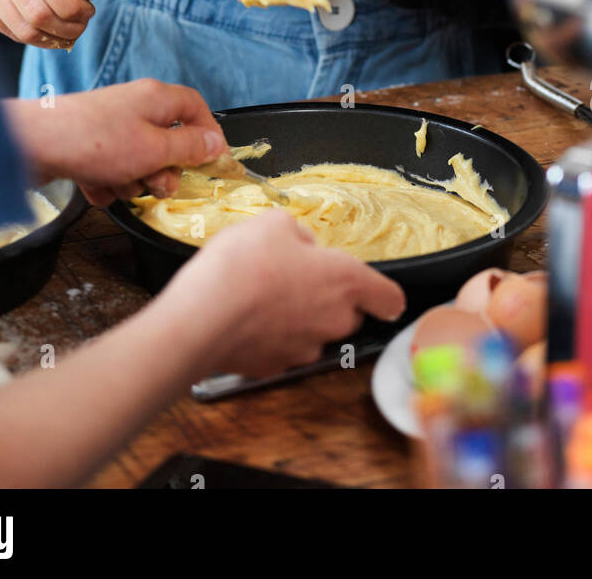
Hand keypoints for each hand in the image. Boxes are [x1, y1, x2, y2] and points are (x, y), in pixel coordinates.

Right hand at [0, 0, 97, 46]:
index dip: (73, 5)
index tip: (89, 9)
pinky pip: (6, 30)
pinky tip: (45, 28)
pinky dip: (32, 36)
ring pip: (21, 28)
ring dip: (52, 38)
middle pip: (35, 11)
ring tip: (68, 30)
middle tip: (81, 24)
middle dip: (68, 27)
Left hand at [3, 80, 228, 205]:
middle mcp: (134, 107)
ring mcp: (109, 127)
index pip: (195, 107)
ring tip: (114, 180)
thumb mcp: (154, 150)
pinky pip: (112, 171)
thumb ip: (188, 148)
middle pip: (168, 142)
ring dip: (131, 181)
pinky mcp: (88, 146)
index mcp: (156, 98)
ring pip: (139, 162)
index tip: (211, 161)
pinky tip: (93, 185)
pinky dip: (106, 183)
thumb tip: (215, 143)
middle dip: (163, 170)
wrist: (31, 145)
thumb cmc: (93, 142)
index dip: (207, 134)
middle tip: (154, 182)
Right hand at [165, 210, 405, 379]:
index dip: (384, 294)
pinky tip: (245, 316)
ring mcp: (304, 349)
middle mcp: (333, 320)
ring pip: (315, 332)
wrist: (201, 317)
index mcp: (345, 281)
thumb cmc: (244, 264)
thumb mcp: (274, 223)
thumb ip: (298, 234)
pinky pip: (282, 348)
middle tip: (298, 276)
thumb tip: (302, 246)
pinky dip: (271, 335)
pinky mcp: (274, 367)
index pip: (389, 298)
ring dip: (299, 317)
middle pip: (349, 315)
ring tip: (263, 294)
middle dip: (331, 298)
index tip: (378, 293)